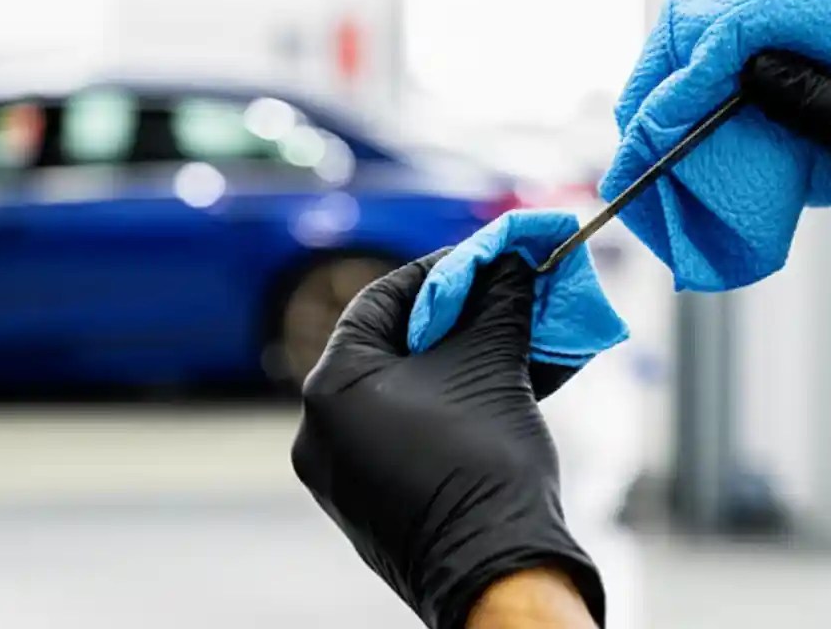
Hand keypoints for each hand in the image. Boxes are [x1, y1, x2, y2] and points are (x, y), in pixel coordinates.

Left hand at [291, 252, 603, 628]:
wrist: (496, 571)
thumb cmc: (485, 463)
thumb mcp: (493, 366)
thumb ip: (497, 304)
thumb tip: (510, 263)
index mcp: (330, 389)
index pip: (379, 301)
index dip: (438, 272)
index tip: (484, 259)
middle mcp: (320, 431)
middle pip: (390, 346)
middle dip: (453, 319)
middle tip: (501, 298)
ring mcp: (342, 473)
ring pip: (402, 392)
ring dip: (458, 362)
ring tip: (511, 342)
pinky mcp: (371, 503)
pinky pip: (406, 431)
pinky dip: (448, 404)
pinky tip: (498, 388)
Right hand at [742, 8, 830, 374]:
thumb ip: (808, 96)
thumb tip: (752, 66)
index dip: (797, 25)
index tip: (743, 35)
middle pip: (827, 62)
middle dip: (780, 72)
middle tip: (725, 77)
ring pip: (817, 106)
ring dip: (780, 112)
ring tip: (729, 112)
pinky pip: (819, 144)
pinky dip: (791, 147)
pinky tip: (756, 147)